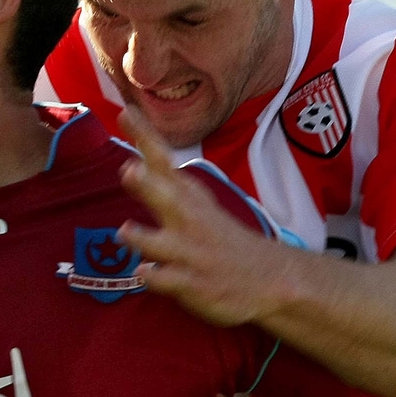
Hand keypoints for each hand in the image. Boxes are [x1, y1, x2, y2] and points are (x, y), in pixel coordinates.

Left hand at [114, 106, 294, 326]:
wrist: (269, 279)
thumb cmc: (219, 237)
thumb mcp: (197, 204)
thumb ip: (162, 184)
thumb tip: (129, 164)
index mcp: (189, 198)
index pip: (162, 161)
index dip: (143, 138)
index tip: (125, 112)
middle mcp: (189, 221)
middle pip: (166, 197)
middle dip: (148, 185)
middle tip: (130, 169)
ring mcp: (191, 253)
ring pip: (160, 244)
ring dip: (142, 237)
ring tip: (125, 231)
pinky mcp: (193, 284)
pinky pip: (167, 280)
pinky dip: (154, 276)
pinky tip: (145, 272)